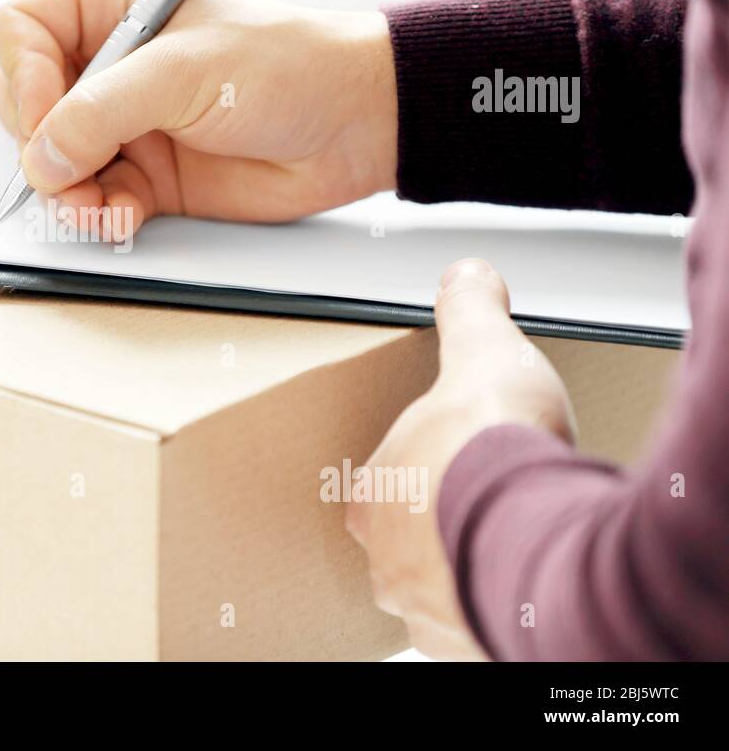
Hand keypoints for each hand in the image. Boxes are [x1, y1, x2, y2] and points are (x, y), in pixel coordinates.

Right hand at [0, 0, 397, 237]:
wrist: (354, 126)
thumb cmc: (290, 66)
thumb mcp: (185, 71)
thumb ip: (103, 111)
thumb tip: (43, 156)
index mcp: (114, 9)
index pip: (22, 28)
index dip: (22, 73)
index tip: (47, 113)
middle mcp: (111, 65)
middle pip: (24, 100)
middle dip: (37, 141)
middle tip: (67, 162)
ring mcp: (126, 123)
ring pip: (51, 159)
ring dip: (63, 190)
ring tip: (96, 202)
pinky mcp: (147, 175)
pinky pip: (91, 199)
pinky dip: (97, 214)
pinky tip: (124, 214)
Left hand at [345, 259, 576, 659]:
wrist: (542, 527)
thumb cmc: (496, 449)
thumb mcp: (481, 351)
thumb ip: (469, 311)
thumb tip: (467, 276)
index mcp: (373, 496)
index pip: (380, 488)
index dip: (422, 471)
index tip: (453, 466)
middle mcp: (387, 560)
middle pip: (410, 542)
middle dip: (446, 524)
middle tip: (488, 502)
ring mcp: (427, 606)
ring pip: (441, 588)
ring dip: (470, 567)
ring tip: (511, 540)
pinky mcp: (471, 640)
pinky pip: (479, 623)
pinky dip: (500, 603)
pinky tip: (525, 577)